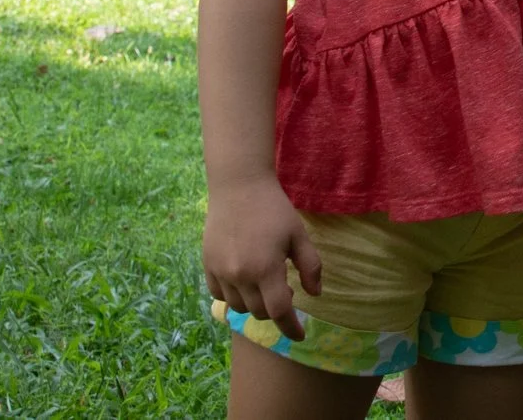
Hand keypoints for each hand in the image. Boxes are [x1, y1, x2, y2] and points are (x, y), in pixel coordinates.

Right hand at [202, 175, 322, 340]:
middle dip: (275, 309)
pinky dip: (233, 296)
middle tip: (285, 291)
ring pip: (238, 307)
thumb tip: (315, 294)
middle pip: (259, 311)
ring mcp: (220, 272)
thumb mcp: (299, 235)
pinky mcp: (207, 265)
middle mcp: (240, 275)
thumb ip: (310, 266)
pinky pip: (219, 295)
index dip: (291, 327)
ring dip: (254, 304)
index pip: (278, 312)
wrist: (238, 187)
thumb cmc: (274, 209)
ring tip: (265, 284)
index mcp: (266, 269)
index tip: (300, 336)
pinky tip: (244, 282)